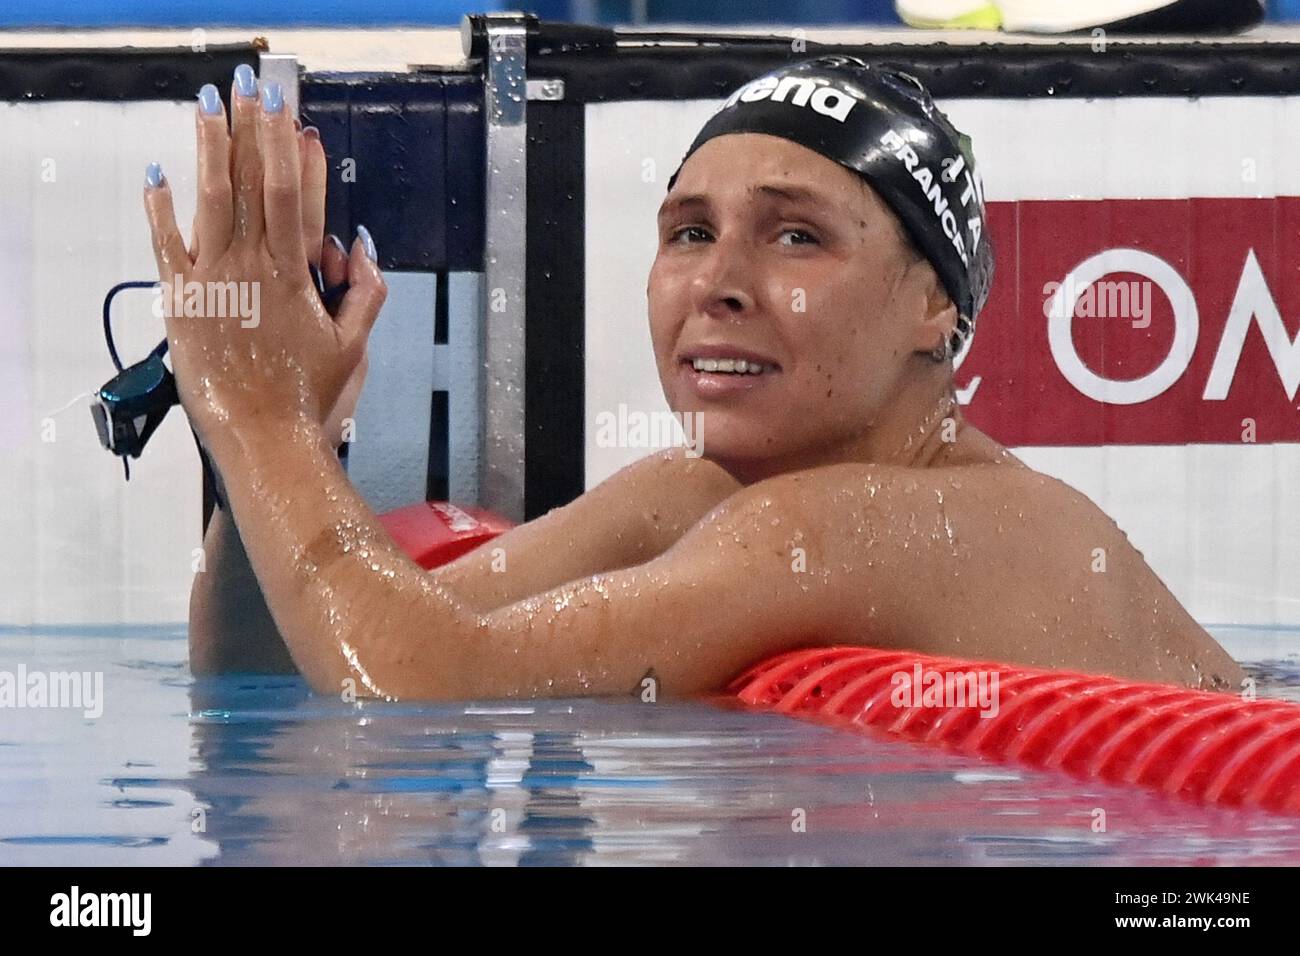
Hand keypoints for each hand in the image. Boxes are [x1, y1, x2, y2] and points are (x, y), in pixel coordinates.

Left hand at [142, 67, 385, 450]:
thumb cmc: (312, 395)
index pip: (294, 197)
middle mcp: (252, 267)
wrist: (264, 435)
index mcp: (294, 274)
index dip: (291, 153)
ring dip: (211, 148)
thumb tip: (361, 246)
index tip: (290, 116)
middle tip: (249, 89)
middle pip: (251, 184)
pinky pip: (167, 244)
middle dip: (251, 133)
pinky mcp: (182, 301)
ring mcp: (213, 280)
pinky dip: (161, 207)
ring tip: (210, 106)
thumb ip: (364, 292)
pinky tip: (159, 172)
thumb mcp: (354, 346)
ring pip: (210, 199)